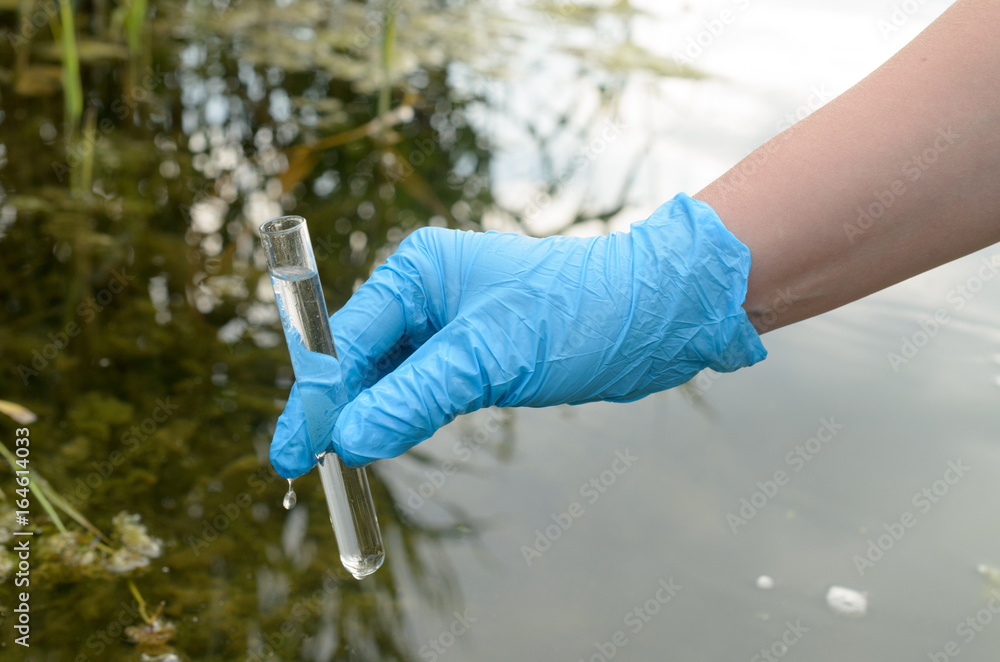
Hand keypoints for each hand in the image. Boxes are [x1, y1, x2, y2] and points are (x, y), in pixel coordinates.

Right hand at [270, 193, 765, 475]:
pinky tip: (382, 441)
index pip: (344, 340)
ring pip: (388, 378)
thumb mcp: (488, 357)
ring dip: (365, 417)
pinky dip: (401, 415)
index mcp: (417, 272)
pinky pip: (421, 387)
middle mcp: (425, 293)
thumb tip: (348, 439)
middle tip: (304, 469)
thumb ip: (413, 397)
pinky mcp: (475, 352)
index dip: (314, 398)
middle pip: (358, 359)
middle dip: (331, 411)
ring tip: (336, 466)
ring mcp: (450, 323)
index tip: (291, 451)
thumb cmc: (577, 313)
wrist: (655, 313)